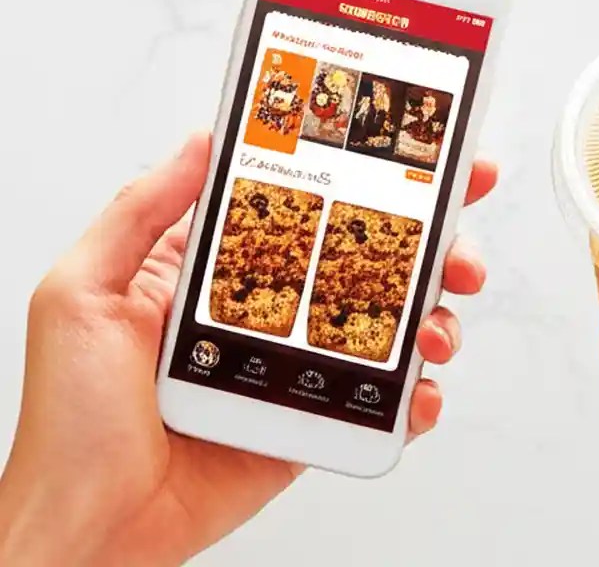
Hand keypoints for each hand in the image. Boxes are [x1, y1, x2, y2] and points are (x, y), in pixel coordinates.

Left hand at [0, 133, 497, 565]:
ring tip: (435, 330)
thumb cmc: (70, 421)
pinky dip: (416, 397)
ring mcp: (297, 367)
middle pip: (370, 261)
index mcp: (216, 268)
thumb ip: (141, 212)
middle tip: (457, 249)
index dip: (367, 176)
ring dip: (434, 319)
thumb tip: (201, 142)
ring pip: (390, 327)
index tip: (424, 157)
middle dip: (433, 247)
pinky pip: (382, 403)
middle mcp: (268, 310)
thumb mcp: (83, 294)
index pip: (305, 204)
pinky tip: (418, 393)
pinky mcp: (314, 421)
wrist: (95, 528)